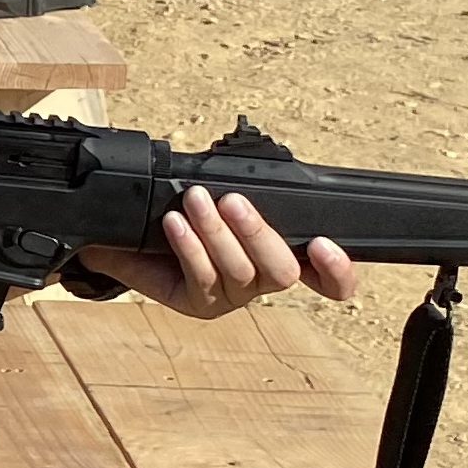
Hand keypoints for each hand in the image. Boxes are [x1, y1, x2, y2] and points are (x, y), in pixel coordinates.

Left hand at [77, 186, 360, 317]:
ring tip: (193, 200)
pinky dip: (190, 247)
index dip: (337, 271)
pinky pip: (203, 279)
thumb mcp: (218, 190)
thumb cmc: (183, 206)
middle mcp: (263, 279)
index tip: (323, 245)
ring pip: (240, 272)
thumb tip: (253, 162)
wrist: (131, 236)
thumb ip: (244, 185)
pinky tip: (173, 223)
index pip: (328, 278)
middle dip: (258, 232)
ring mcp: (233, 295)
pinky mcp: (201, 305)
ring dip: (217, 232)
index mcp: (281, 252)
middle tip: (232, 200)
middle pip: (282, 270)